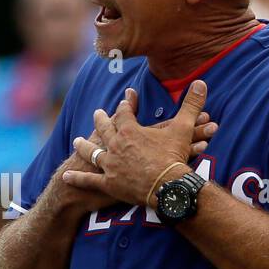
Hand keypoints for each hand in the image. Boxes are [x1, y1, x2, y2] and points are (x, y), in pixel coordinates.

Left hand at [64, 82, 210, 207]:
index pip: (125, 113)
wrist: (167, 186)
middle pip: (105, 129)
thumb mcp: (184, 127)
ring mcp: (109, 164)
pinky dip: (77, 178)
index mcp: (130, 130)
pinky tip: (66, 176)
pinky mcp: (108, 184)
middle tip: (97, 113)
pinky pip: (88, 181)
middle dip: (101, 120)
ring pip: (92, 152)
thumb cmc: (174, 156)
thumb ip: (191, 105)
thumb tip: (202, 82)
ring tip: (77, 140)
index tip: (125, 99)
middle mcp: (115, 145)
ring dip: (84, 146)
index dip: (126, 105)